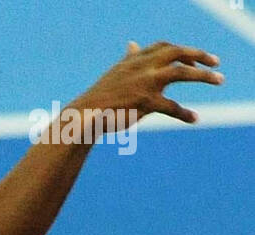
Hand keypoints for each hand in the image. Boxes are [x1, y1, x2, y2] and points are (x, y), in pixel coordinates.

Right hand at [76, 39, 222, 127]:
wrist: (85, 115)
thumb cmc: (100, 98)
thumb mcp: (117, 72)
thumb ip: (130, 59)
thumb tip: (133, 45)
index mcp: (136, 59)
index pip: (164, 47)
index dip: (182, 50)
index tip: (195, 56)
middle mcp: (143, 66)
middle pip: (178, 52)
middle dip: (199, 55)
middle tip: (216, 62)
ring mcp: (146, 83)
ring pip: (182, 73)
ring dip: (204, 75)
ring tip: (219, 80)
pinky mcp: (146, 102)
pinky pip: (171, 107)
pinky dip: (185, 113)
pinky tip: (194, 118)